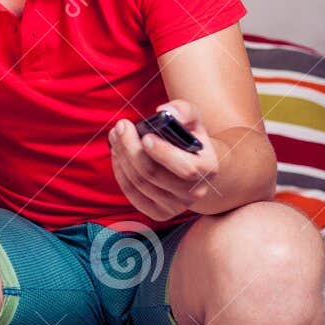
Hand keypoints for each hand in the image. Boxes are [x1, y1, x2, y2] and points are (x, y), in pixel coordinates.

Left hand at [110, 100, 221, 220]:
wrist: (195, 165)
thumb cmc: (190, 138)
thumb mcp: (193, 120)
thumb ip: (182, 110)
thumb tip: (164, 111)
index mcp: (208, 168)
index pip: (184, 167)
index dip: (162, 153)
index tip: (145, 135)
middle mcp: (195, 192)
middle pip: (152, 174)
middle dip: (130, 148)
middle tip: (120, 126)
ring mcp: (176, 206)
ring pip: (138, 183)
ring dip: (122, 157)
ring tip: (116, 136)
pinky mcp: (159, 213)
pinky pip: (132, 193)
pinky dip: (120, 172)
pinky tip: (118, 155)